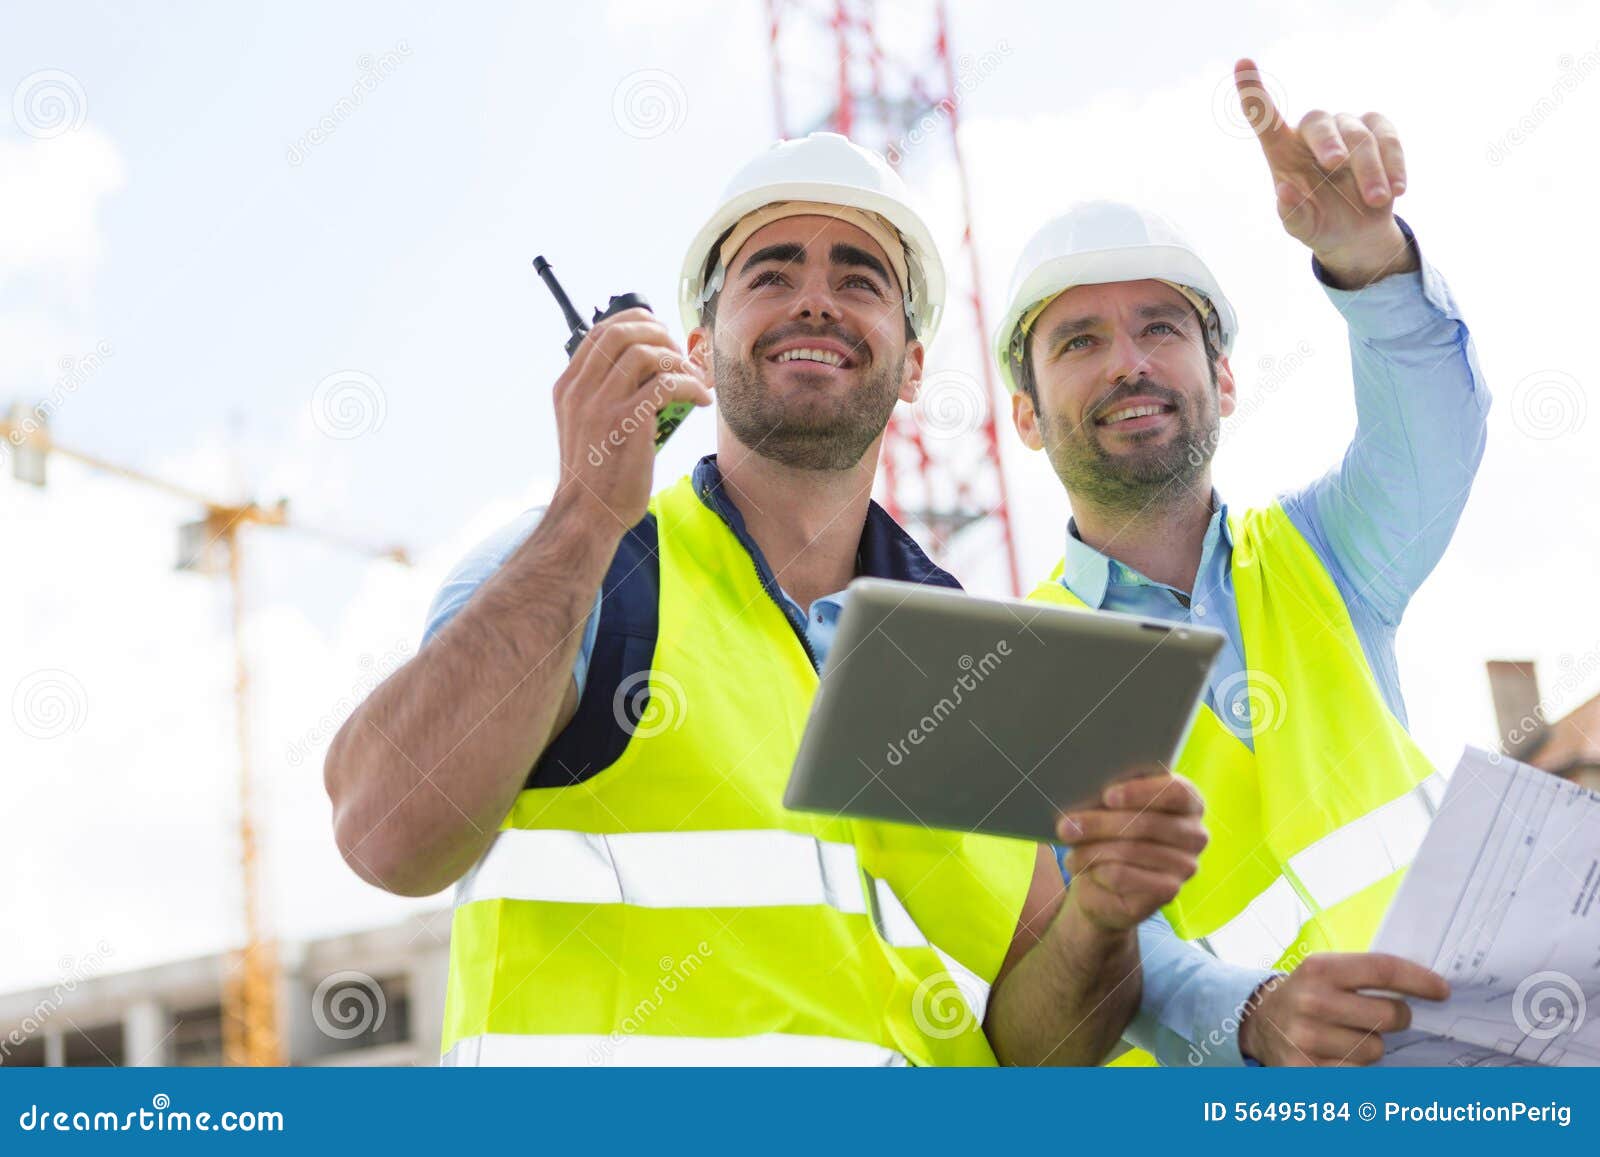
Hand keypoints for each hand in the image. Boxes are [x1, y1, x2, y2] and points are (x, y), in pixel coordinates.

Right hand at [549, 307, 712, 527]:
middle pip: (621, 332)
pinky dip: (691, 386)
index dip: (635, 322)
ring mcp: (601, 404)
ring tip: (693, 379)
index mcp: (568, 387)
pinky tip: (701, 400)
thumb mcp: (586, 427)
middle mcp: (580, 390)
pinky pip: (666, 385)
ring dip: (677, 360)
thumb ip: (602, 397)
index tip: (660, 334)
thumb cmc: (596, 476)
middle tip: (679, 354)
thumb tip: (646, 373)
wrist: (587, 515)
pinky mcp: (626, 422)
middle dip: (658, 333)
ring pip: (644, 353)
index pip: (599, 332)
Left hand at [1055, 770, 1207, 934]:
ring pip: (1133, 851)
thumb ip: (1109, 796)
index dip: (1142, 791)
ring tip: (1068, 846)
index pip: (1176, 791)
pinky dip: (1099, 871)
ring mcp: (1186, 865)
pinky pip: (1126, 877)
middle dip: (1101, 823)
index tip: (1107, 796)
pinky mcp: (1170, 891)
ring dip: (1092, 848)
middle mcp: (1195, 834)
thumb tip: (1084, 788)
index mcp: (1188, 801)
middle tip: (1066, 826)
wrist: (1103, 883)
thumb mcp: (1108, 809)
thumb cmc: (1108, 832)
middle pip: (1149, 823)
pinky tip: (1085, 868)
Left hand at [1234, 58, 1419, 287]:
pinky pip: (1388, 137)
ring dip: (1370, 169)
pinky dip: (1393, 163)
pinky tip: (1396, 190)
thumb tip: (1284, 191)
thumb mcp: (1303, 227)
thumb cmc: (1321, 224)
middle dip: (1329, 141)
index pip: (1264, 118)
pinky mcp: (1378, 131)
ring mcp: (1345, 128)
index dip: (1253, 91)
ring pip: (1359, 135)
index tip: (1243, 63)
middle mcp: (1311, 134)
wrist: (1358, 234)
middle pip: (1318, 122)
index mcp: (1282, 152)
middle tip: (1335, 165)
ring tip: (1376, 200)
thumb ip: (1292, 213)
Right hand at [1238, 952, 1449, 1065]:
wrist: (1259, 1021)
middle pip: (1389, 1015)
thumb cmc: (1307, 993)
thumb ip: (1367, 974)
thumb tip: (1427, 985)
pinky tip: (1337, 1055)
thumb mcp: (1326, 971)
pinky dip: (1355, 1067)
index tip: (1442, 990)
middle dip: (1397, 1017)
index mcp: (1319, 969)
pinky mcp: (1305, 1070)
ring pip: (1376, 1049)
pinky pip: (1358, 1074)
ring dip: (1371, 1045)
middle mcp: (1312, 1001)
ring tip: (1346, 1036)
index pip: (1383, 970)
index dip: (1418, 980)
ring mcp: (1307, 1039)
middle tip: (1383, 1016)